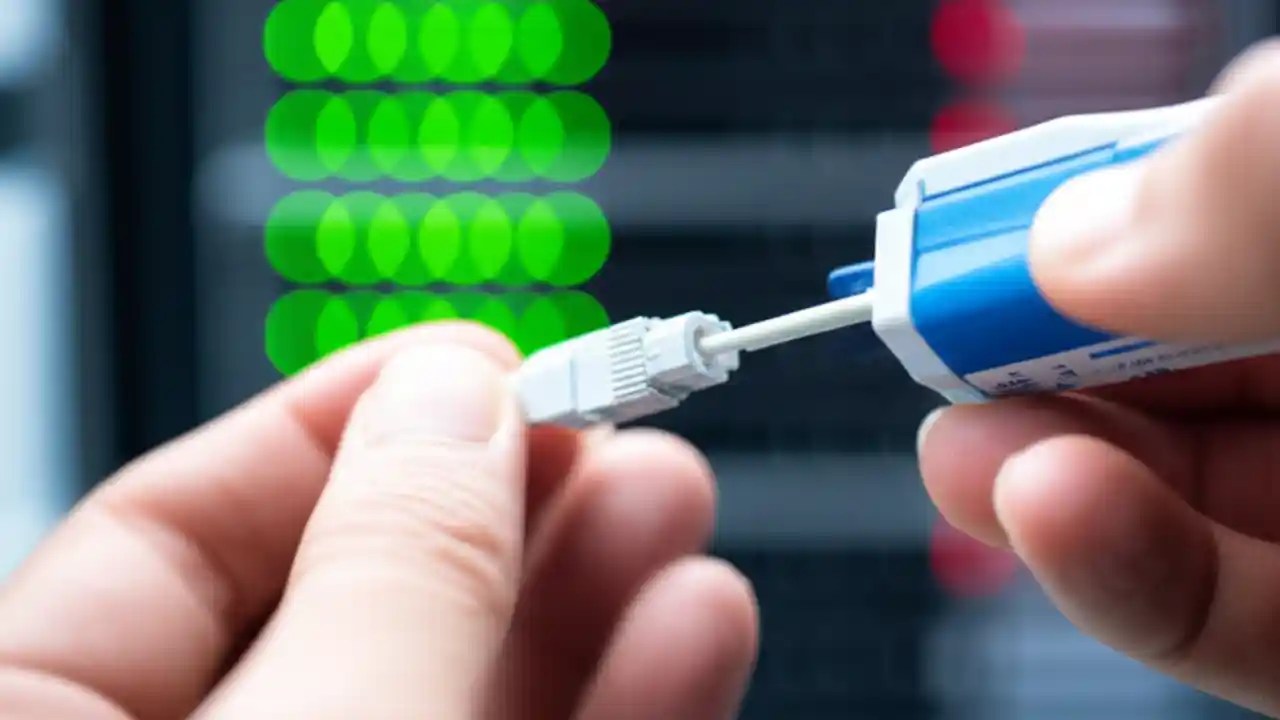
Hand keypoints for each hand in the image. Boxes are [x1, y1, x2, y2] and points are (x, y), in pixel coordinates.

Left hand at [0, 324, 757, 718]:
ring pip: (469, 691)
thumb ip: (387, 571)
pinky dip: (626, 702)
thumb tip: (453, 394)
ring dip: (591, 595)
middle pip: (355, 604)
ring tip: (676, 502)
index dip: (335, 424)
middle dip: (503, 502)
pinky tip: (689, 628)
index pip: (174, 534)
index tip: (477, 359)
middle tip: (611, 419)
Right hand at [919, 41, 1279, 715]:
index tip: (971, 232)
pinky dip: (1118, 576)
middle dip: (1038, 350)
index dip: (1084, 214)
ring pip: (1172, 492)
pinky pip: (1221, 619)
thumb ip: (1263, 189)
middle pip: (1170, 348)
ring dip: (1044, 472)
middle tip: (941, 339)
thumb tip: (1081, 237)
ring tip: (971, 449)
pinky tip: (1044, 510)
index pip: (1206, 214)